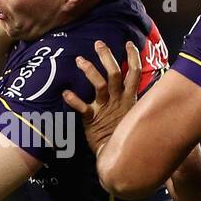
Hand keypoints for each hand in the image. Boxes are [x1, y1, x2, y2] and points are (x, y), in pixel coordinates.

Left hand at [63, 40, 140, 154]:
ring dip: (89, 70)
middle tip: (98, 43)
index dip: (133, 57)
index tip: (129, 43)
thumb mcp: (133, 114)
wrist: (120, 157)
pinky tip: (65, 93)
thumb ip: (132, 99)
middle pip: (115, 73)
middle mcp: (118, 100)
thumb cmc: (124, 134)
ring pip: (99, 84)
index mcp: (129, 98)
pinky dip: (74, 100)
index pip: (134, 73)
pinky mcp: (92, 119)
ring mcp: (105, 109)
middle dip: (107, 56)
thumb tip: (135, 87)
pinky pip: (83, 108)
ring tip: (79, 60)